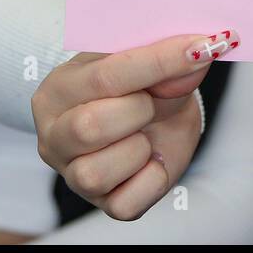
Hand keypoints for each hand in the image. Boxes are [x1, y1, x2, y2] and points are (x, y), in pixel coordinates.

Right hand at [31, 30, 239, 219]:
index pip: (104, 76)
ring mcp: (72, 174)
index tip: (197, 47)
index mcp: (59, 88)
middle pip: (89, 127)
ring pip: (95, 174)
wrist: (161, 119)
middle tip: (151, 103)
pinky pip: (124, 204)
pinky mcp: (102, 204)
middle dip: (138, 111)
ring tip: (145, 134)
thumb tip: (199, 54)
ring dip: (139, 149)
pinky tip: (152, 160)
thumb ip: (169, 62)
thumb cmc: (147, 87)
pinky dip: (150, 181)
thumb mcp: (155, 65)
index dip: (155, 62)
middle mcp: (54, 134)